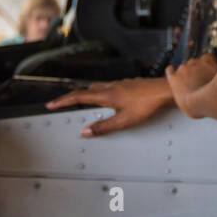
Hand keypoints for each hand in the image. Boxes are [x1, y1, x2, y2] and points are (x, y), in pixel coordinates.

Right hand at [44, 77, 172, 136]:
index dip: (63, 101)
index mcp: (106, 95)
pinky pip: (111, 88)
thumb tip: (85, 132)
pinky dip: (104, 94)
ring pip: (99, 88)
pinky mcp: (130, 84)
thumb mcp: (123, 121)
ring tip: (87, 104)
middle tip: (66, 104)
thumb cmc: (147, 105)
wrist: (165, 91)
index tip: (51, 104)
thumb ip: (103, 127)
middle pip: (87, 90)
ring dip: (90, 95)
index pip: (78, 97)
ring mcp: (121, 84)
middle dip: (75, 97)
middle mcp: (111, 86)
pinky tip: (111, 101)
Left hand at [164, 53, 216, 119]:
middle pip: (195, 64)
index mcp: (208, 60)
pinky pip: (169, 70)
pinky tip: (173, 74)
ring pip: (184, 68)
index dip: (209, 68)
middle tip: (200, 83)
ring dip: (186, 75)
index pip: (208, 59)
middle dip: (197, 72)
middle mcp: (195, 61)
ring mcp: (183, 69)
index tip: (209, 75)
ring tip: (189, 85)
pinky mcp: (173, 78)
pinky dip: (171, 71)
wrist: (201, 103)